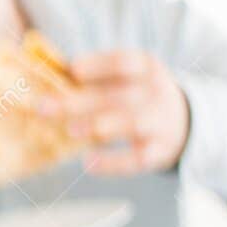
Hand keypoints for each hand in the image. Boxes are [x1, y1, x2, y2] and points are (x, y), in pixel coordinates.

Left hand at [36, 50, 188, 175]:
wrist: (184, 121)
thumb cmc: (135, 95)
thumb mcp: (124, 79)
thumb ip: (91, 77)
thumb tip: (42, 74)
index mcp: (145, 68)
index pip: (123, 62)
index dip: (98, 65)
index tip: (71, 70)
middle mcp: (155, 92)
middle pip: (118, 95)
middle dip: (78, 102)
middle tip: (43, 107)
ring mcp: (160, 122)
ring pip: (132, 123)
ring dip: (100, 126)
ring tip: (70, 130)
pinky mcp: (159, 151)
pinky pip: (138, 158)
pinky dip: (114, 162)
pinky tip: (89, 164)